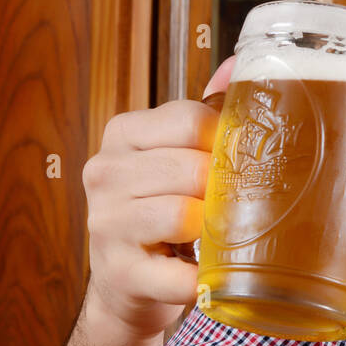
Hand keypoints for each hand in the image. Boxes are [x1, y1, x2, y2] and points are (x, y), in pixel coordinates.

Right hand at [81, 56, 236, 339]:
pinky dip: (201, 278)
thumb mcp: (178, 152)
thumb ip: (207, 109)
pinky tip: (211, 274)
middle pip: (190, 167)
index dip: (226, 141)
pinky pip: (175, 274)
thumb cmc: (164, 207)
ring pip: (180, 213)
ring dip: (214, 228)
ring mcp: (106, 224)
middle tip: (240, 203)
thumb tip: (240, 62)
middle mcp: (105, 173)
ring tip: (223, 234)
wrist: (129, 284)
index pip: (190, 120)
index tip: (239, 160)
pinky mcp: (120, 274)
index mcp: (124, 134)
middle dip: (224, 188)